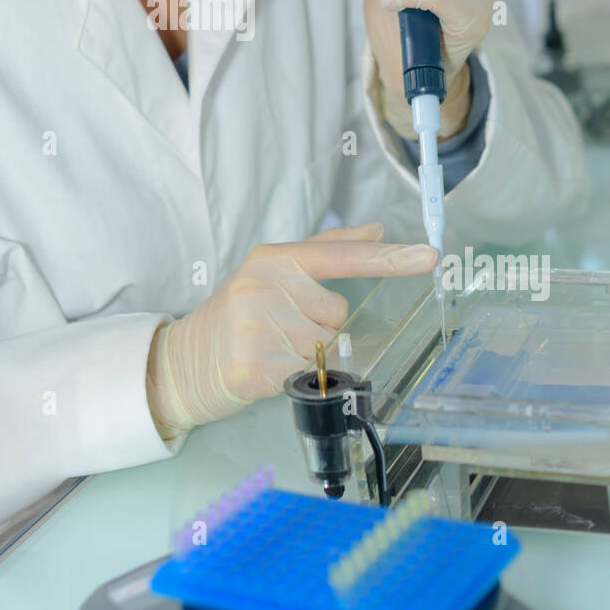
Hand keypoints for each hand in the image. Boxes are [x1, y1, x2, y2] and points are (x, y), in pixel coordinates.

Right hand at [146, 222, 437, 437]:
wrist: (181, 362)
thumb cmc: (235, 315)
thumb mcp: (271, 271)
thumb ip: (326, 250)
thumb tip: (377, 229)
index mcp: (274, 258)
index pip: (341, 256)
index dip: (388, 257)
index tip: (428, 256)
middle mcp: (266, 285)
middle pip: (336, 313)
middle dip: (317, 327)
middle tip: (278, 329)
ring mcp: (258, 325)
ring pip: (324, 347)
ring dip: (305, 356)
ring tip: (269, 349)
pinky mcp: (256, 365)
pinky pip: (307, 376)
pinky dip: (294, 380)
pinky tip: (266, 371)